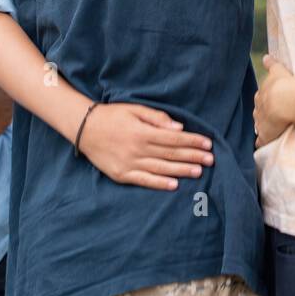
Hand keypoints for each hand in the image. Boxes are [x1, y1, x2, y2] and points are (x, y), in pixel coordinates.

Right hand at [77, 103, 214, 190]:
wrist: (84, 129)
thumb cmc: (113, 116)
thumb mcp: (135, 110)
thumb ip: (157, 119)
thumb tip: (179, 128)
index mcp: (142, 132)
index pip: (174, 139)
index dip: (192, 142)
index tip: (208, 144)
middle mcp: (137, 149)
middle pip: (170, 155)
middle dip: (193, 157)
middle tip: (211, 160)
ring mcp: (129, 163)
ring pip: (160, 168)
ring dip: (181, 171)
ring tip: (198, 172)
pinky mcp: (121, 174)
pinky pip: (143, 180)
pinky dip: (159, 184)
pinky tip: (173, 185)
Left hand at [253, 55, 294, 147]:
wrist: (285, 99)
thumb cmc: (285, 84)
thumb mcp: (278, 71)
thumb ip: (272, 64)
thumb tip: (265, 56)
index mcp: (262, 94)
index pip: (261, 99)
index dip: (266, 101)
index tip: (270, 103)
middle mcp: (259, 108)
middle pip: (259, 112)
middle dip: (263, 114)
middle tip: (271, 117)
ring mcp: (261, 122)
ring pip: (259, 125)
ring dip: (262, 128)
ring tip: (269, 131)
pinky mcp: (265, 134)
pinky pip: (261, 140)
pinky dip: (261, 142)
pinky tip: (261, 146)